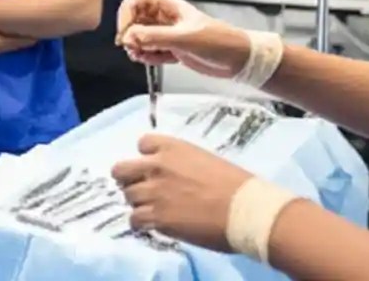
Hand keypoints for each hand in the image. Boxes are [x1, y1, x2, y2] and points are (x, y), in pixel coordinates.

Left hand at [111, 134, 253, 251]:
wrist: (247, 210)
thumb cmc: (237, 185)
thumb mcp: (206, 160)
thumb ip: (182, 164)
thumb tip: (176, 176)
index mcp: (173, 148)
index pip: (142, 143)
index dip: (146, 157)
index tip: (154, 167)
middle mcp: (158, 166)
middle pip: (121, 170)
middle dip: (129, 180)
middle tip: (143, 189)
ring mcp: (154, 192)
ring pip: (128, 196)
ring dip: (138, 203)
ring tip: (152, 210)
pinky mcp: (157, 217)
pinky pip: (134, 219)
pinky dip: (140, 223)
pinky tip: (152, 225)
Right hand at [115, 0, 250, 77]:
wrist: (239, 59)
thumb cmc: (220, 41)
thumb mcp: (185, 38)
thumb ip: (156, 37)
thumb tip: (130, 36)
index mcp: (169, 6)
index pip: (137, 0)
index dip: (127, 13)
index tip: (125, 31)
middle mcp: (166, 18)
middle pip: (135, 19)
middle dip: (130, 33)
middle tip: (132, 47)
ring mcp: (168, 34)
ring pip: (141, 36)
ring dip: (136, 46)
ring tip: (141, 55)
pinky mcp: (172, 49)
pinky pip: (151, 50)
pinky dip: (147, 56)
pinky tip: (151, 60)